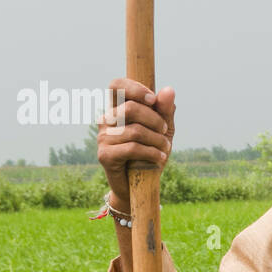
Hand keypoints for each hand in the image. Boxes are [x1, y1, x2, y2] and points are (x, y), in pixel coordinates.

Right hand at [96, 78, 175, 208]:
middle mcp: (107, 120)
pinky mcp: (105, 155)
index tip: (153, 100)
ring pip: (135, 131)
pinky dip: (151, 153)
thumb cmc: (151, 152)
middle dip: (155, 119)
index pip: (117, 86)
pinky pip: (132, 148)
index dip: (135, 88)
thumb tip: (168, 89)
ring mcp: (103, 138)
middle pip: (130, 108)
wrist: (142, 185)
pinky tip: (160, 158)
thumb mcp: (163, 130)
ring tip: (165, 148)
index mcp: (118, 109)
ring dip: (157, 140)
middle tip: (164, 131)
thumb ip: (165, 110)